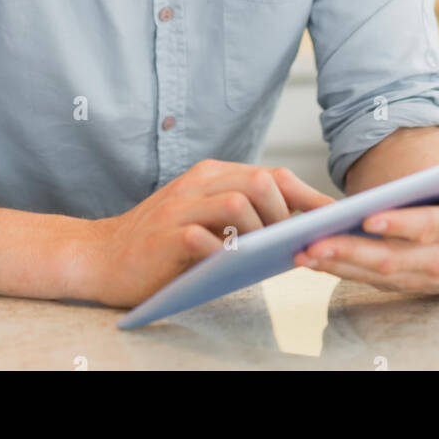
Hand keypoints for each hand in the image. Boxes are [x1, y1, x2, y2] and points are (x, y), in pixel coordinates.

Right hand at [68, 159, 334, 307]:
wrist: (101, 257)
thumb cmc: (162, 245)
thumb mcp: (205, 222)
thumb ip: (242, 219)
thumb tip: (299, 235)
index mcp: (213, 175)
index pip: (272, 175)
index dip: (308, 196)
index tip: (336, 218)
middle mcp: (199, 183)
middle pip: (261, 180)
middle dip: (288, 213)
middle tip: (295, 242)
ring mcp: (180, 207)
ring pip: (238, 200)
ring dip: (262, 230)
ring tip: (269, 254)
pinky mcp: (165, 236)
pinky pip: (202, 236)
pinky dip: (225, 250)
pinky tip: (234, 264)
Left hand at [292, 112, 438, 294]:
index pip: (432, 227)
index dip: (402, 224)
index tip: (370, 216)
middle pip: (395, 257)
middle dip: (354, 250)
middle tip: (316, 240)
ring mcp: (423, 277)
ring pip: (378, 274)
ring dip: (339, 264)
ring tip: (305, 250)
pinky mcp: (405, 285)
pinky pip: (370, 281)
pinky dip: (341, 271)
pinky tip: (313, 260)